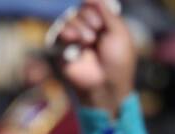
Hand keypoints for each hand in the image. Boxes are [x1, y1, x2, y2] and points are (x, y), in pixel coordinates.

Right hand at [53, 0, 136, 114]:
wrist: (106, 84)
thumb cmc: (118, 60)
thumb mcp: (118, 31)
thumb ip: (107, 12)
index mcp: (101, 24)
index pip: (90, 4)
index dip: (95, 8)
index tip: (102, 23)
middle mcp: (86, 30)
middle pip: (78, 10)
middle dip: (88, 19)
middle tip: (95, 37)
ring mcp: (73, 41)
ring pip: (67, 20)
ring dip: (78, 28)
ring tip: (87, 42)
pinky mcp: (61, 52)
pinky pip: (56, 35)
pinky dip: (66, 37)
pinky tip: (75, 45)